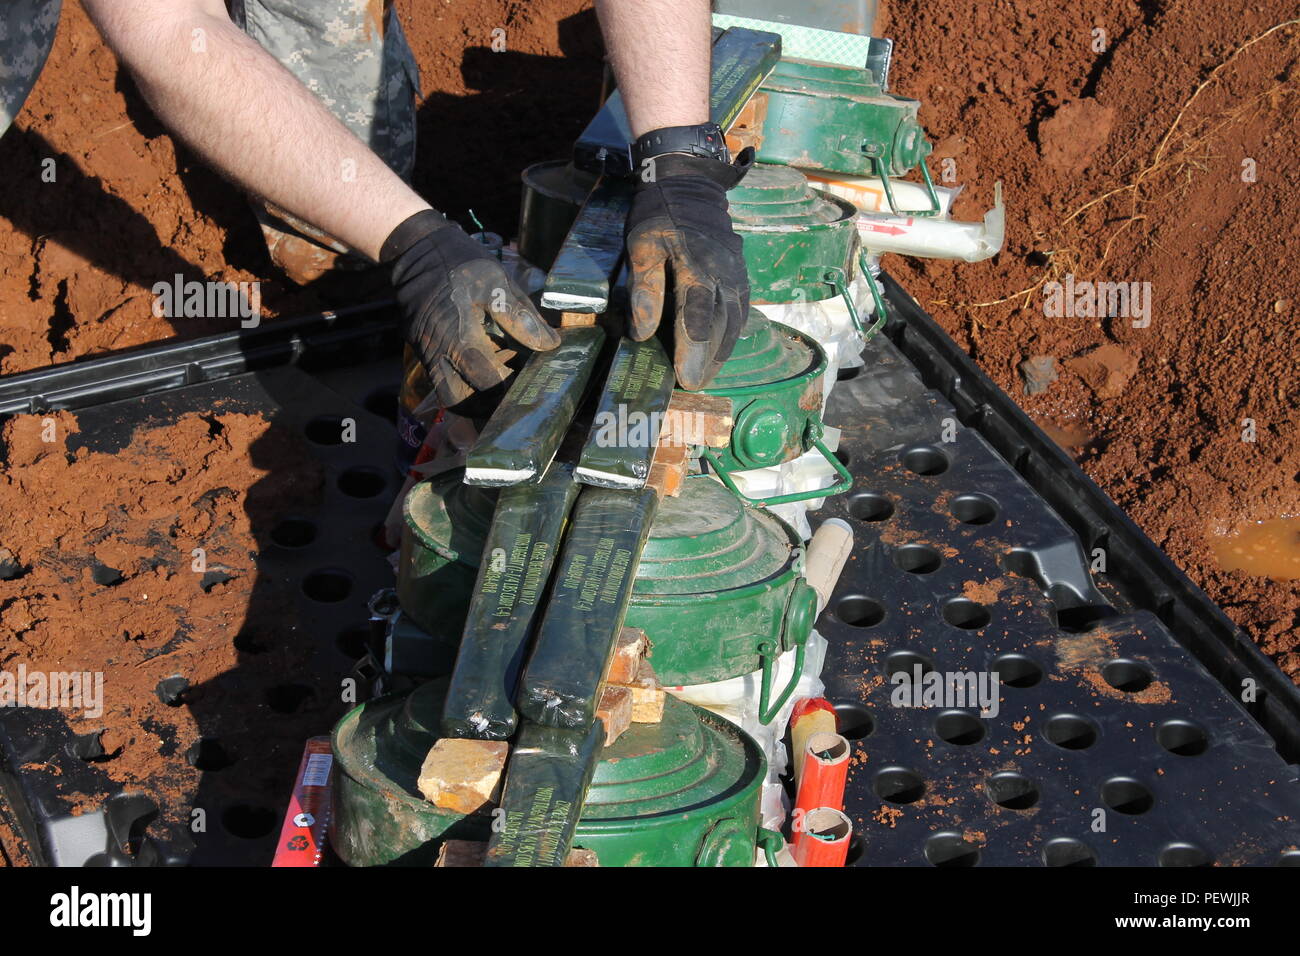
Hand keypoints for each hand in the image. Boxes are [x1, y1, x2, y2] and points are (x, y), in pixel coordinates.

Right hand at [381, 210, 559, 406]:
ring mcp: (425, 353)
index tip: (532, 385)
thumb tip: (550, 344)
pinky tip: (483, 364)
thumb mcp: (496, 282)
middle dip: (488, 403)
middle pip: (461, 401)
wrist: (417, 249)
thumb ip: (521, 316)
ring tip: (498, 381)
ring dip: (473, 395)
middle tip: (512, 391)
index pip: (488, 384)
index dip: (511, 390)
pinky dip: (462, 379)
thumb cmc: (461, 263)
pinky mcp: (421, 348)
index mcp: (459, 338)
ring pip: (448, 394)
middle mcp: (437, 353)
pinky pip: (441, 377)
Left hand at [624, 151, 750, 389]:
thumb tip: (642, 333)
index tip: (684, 378)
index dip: (690, 351)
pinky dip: (731, 335)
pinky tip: (719, 351)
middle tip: (694, 385)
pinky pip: (740, 311)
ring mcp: (736, 275)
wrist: (690, 184)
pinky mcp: (739, 275)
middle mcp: (723, 275)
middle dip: (707, 359)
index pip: (696, 318)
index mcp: (696, 267)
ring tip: (706, 376)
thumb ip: (645, 288)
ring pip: (734, 321)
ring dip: (721, 352)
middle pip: (720, 326)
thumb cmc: (659, 215)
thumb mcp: (642, 244)